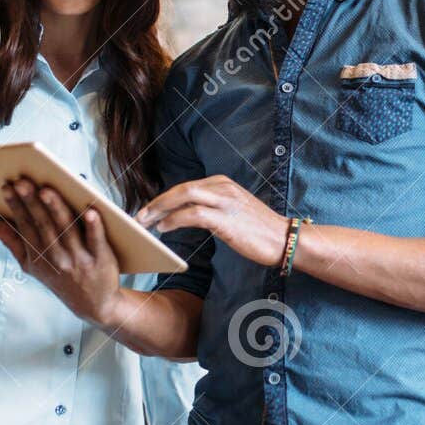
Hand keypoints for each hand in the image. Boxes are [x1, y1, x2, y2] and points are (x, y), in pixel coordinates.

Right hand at [0, 179, 122, 325]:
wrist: (93, 305)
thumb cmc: (60, 277)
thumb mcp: (31, 264)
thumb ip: (10, 241)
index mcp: (37, 256)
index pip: (24, 226)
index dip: (15, 206)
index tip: (7, 187)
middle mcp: (56, 258)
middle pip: (43, 225)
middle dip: (31, 203)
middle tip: (23, 181)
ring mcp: (78, 259)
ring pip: (66, 230)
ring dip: (57, 209)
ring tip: (47, 190)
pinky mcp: (101, 260)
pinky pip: (97, 241)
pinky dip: (94, 227)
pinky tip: (91, 211)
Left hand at [136, 176, 288, 267]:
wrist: (285, 240)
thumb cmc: (259, 231)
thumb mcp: (233, 212)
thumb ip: (210, 208)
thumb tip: (182, 215)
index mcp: (223, 183)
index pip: (186, 186)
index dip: (164, 198)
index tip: (149, 210)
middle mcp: (223, 187)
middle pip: (181, 188)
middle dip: (156, 202)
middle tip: (139, 216)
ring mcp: (225, 201)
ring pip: (184, 196)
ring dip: (160, 209)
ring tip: (145, 223)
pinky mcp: (226, 218)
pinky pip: (193, 214)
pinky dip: (174, 220)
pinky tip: (164, 229)